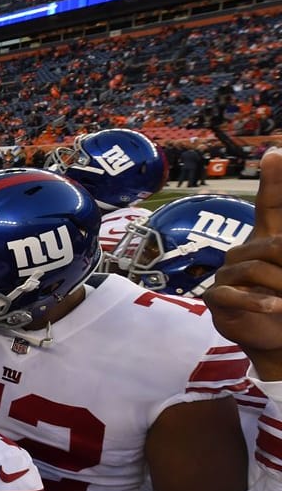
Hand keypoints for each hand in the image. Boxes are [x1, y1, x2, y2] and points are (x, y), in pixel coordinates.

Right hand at [204, 148, 281, 378]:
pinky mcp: (215, 298)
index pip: (270, 203)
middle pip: (273, 243)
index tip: (278, 151)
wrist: (274, 338)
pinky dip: (259, 302)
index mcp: (267, 240)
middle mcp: (244, 251)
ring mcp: (226, 274)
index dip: (275, 179)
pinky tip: (276, 308)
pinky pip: (233, 293)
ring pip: (256, 268)